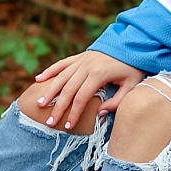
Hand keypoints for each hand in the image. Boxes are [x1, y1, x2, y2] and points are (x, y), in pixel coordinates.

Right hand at [30, 51, 146, 130]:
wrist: (131, 44)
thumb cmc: (132, 67)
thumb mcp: (131, 85)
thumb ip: (116, 101)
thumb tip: (99, 113)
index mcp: (99, 75)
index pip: (82, 98)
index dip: (74, 113)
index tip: (68, 126)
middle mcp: (87, 66)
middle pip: (68, 90)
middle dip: (58, 107)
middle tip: (50, 121)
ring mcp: (81, 60)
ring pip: (61, 77)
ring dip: (49, 91)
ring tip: (40, 104)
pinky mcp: (79, 56)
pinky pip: (61, 64)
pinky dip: (49, 71)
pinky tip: (38, 79)